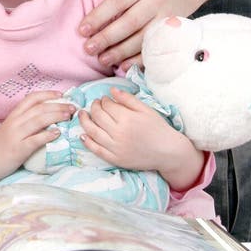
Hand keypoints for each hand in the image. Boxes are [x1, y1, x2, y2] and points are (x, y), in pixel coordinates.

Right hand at [0, 91, 74, 195]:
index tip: (61, 94)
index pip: (32, 98)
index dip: (47, 94)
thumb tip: (46, 116)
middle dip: (58, 105)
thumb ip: (25, 121)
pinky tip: (57, 133)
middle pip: (39, 108)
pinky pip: (35, 139)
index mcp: (14, 115)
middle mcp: (15, 122)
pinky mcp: (18, 149)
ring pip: (39, 120)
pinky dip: (48, 135)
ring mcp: (16, 135)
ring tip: (69, 116)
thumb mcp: (11, 128)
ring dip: (56, 116)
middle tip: (72, 107)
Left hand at [79, 0, 191, 71]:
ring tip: (102, 59)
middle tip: (89, 48)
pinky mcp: (171, 34)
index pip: (118, 0)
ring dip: (121, 52)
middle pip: (130, 22)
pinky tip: (122, 66)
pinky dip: (138, 61)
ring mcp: (166, 20)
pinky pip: (154, 50)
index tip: (82, 29)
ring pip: (142, 39)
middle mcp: (156, 1)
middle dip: (108, 37)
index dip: (100, 16)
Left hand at [79, 88, 203, 189]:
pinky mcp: (116, 159)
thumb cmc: (158, 128)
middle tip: (95, 104)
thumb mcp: (146, 109)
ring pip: (93, 132)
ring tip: (82, 114)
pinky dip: (87, 142)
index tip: (105, 99)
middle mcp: (119, 133)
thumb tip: (111, 91)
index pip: (107, 106)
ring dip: (85, 121)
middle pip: (98, 117)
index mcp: (127, 118)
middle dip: (94, 107)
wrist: (168, 152)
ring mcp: (116, 148)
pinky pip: (97, 150)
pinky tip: (83, 135)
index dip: (104, 100)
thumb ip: (127, 99)